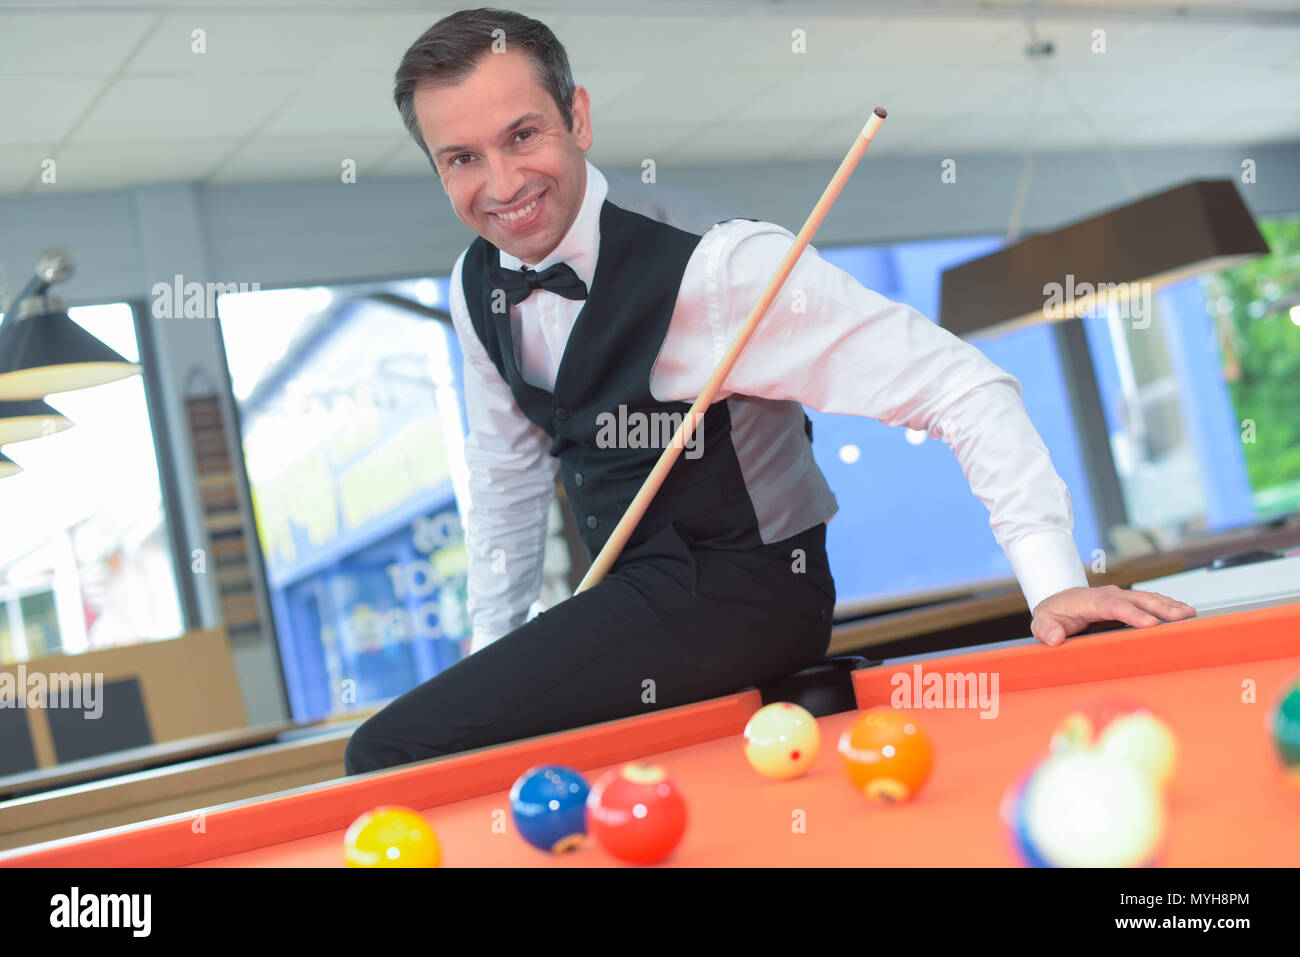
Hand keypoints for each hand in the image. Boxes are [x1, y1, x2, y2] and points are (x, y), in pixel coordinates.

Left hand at [1031, 585, 1195, 646]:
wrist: (1058, 600)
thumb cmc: (1053, 614)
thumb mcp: (1042, 621)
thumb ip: (1046, 630)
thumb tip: (1054, 638)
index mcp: (1090, 601)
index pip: (1112, 606)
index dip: (1132, 614)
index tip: (1149, 623)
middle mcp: (1109, 595)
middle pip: (1136, 598)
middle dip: (1159, 607)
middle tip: (1181, 616)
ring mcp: (1121, 597)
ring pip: (1147, 598)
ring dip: (1169, 605)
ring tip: (1190, 613)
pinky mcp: (1129, 602)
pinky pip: (1150, 602)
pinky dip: (1167, 606)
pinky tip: (1184, 613)